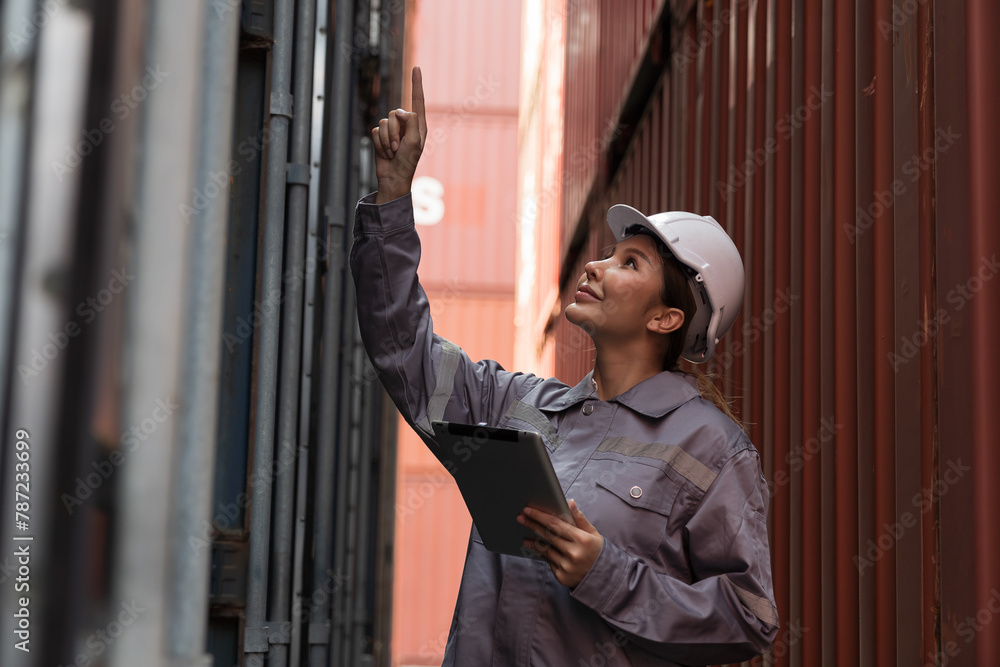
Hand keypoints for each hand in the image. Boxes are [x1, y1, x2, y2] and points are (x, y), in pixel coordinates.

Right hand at [372, 66, 426, 203]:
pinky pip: (374, 131)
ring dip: (386, 140)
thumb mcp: (414, 141)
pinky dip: (379, 143)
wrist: (393, 177)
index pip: (417, 99)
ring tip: (392, 152)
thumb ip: (411, 122)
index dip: (416, 83)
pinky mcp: (380, 136)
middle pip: (394, 114)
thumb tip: (399, 110)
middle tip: (398, 148)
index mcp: (418, 124)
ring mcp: (392, 130)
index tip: (416, 67)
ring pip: (383, 122)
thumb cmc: (408, 162)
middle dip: (393, 133)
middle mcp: (405, 124)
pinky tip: (385, 153)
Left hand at [518, 499, 603, 587]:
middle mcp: (573, 553)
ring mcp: (566, 566)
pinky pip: (549, 561)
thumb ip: (580, 519)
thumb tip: (570, 502)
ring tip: (524, 537)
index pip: (556, 524)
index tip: (528, 510)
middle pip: (548, 535)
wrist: (604, 578)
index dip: (540, 516)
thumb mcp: (593, 534)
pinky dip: (543, 554)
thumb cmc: (597, 552)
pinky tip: (537, 549)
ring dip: (533, 542)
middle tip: (520, 518)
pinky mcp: (561, 576)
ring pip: (545, 550)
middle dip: (532, 525)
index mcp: (582, 539)